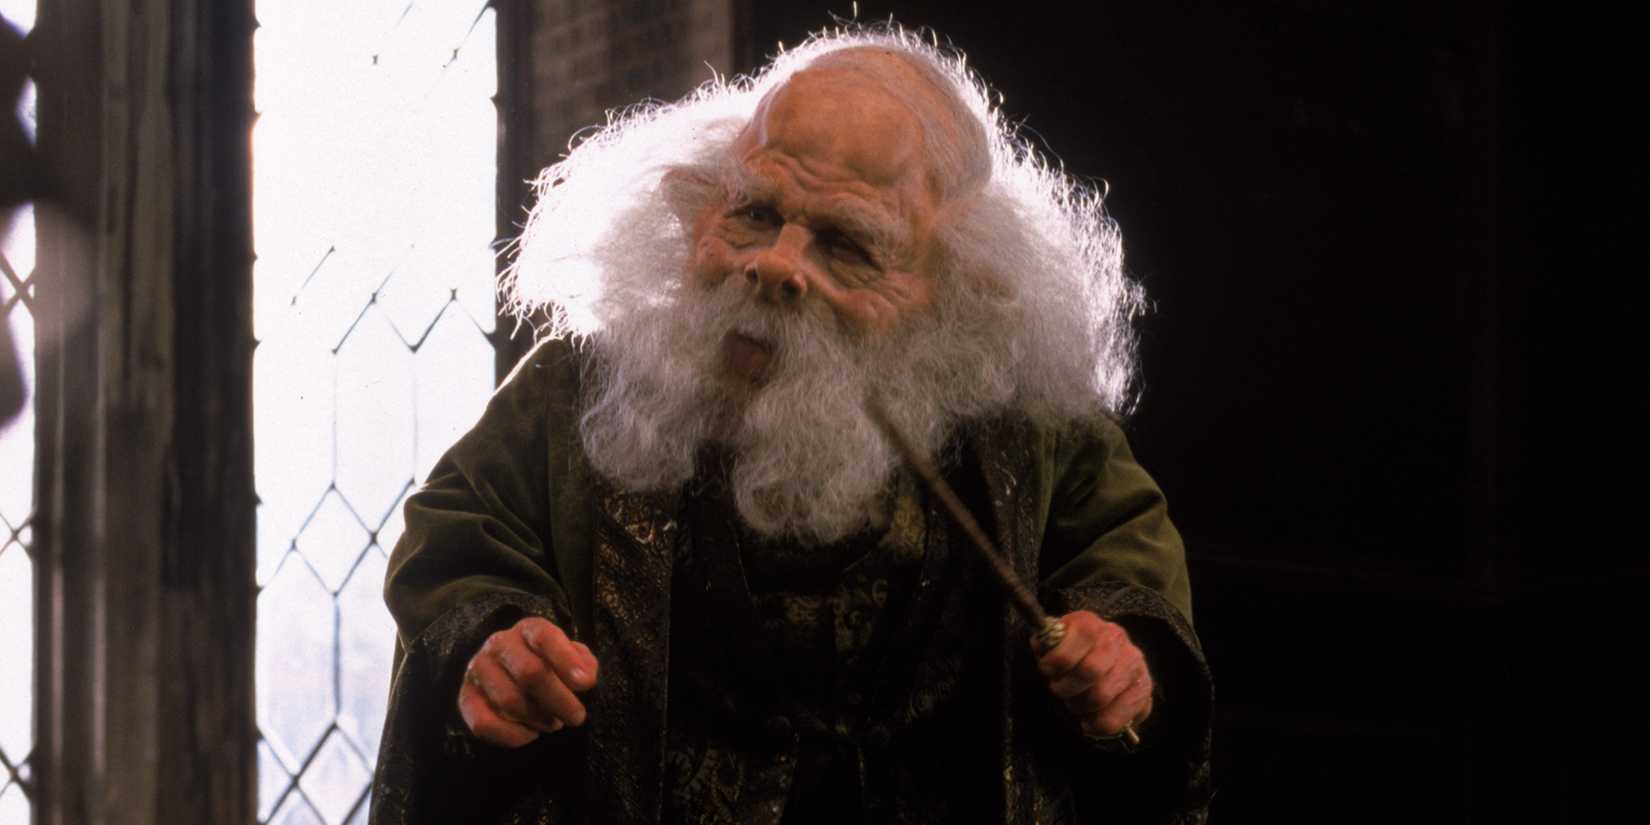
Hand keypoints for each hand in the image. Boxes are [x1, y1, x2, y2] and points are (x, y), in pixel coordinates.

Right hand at [458, 617, 599, 746]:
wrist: (510, 673)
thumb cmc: (548, 665)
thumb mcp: (571, 656)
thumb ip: (583, 663)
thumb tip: (584, 678)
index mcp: (528, 629)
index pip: (544, 637)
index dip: (566, 660)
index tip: (586, 684)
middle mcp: (500, 644)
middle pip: (529, 672)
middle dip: (559, 700)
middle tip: (577, 717)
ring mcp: (479, 669)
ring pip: (509, 701)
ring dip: (539, 719)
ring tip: (554, 723)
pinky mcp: (467, 697)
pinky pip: (484, 724)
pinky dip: (512, 735)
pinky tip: (530, 734)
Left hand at [1034, 610, 1152, 737]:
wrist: (1096, 663)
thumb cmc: (1067, 656)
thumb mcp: (1051, 644)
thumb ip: (1046, 645)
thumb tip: (1046, 652)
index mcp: (1091, 624)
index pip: (1084, 634)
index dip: (1061, 656)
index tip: (1047, 669)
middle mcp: (1117, 640)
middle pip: (1092, 670)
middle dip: (1067, 687)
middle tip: (1060, 690)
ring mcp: (1134, 664)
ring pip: (1102, 696)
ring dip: (1080, 706)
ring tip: (1076, 703)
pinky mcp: (1143, 689)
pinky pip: (1119, 716)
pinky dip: (1098, 724)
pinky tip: (1089, 721)